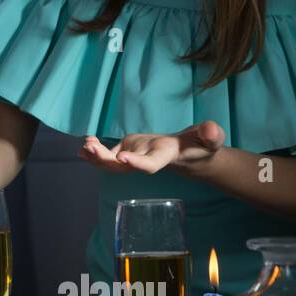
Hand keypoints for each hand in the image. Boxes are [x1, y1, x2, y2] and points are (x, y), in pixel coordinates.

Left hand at [77, 120, 225, 175]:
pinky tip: (84, 146)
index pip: (150, 165)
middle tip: (90, 148)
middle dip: (105, 159)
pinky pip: (109, 155)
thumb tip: (211, 129)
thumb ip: (211, 135)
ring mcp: (135, 156)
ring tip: (85, 145)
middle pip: (123, 166)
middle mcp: (146, 160)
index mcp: (164, 157)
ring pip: (112, 162)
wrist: (189, 152)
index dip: (137, 163)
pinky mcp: (128, 150)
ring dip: (96, 156)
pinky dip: (95, 151)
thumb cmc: (201, 146)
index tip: (122, 158)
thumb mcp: (210, 140)